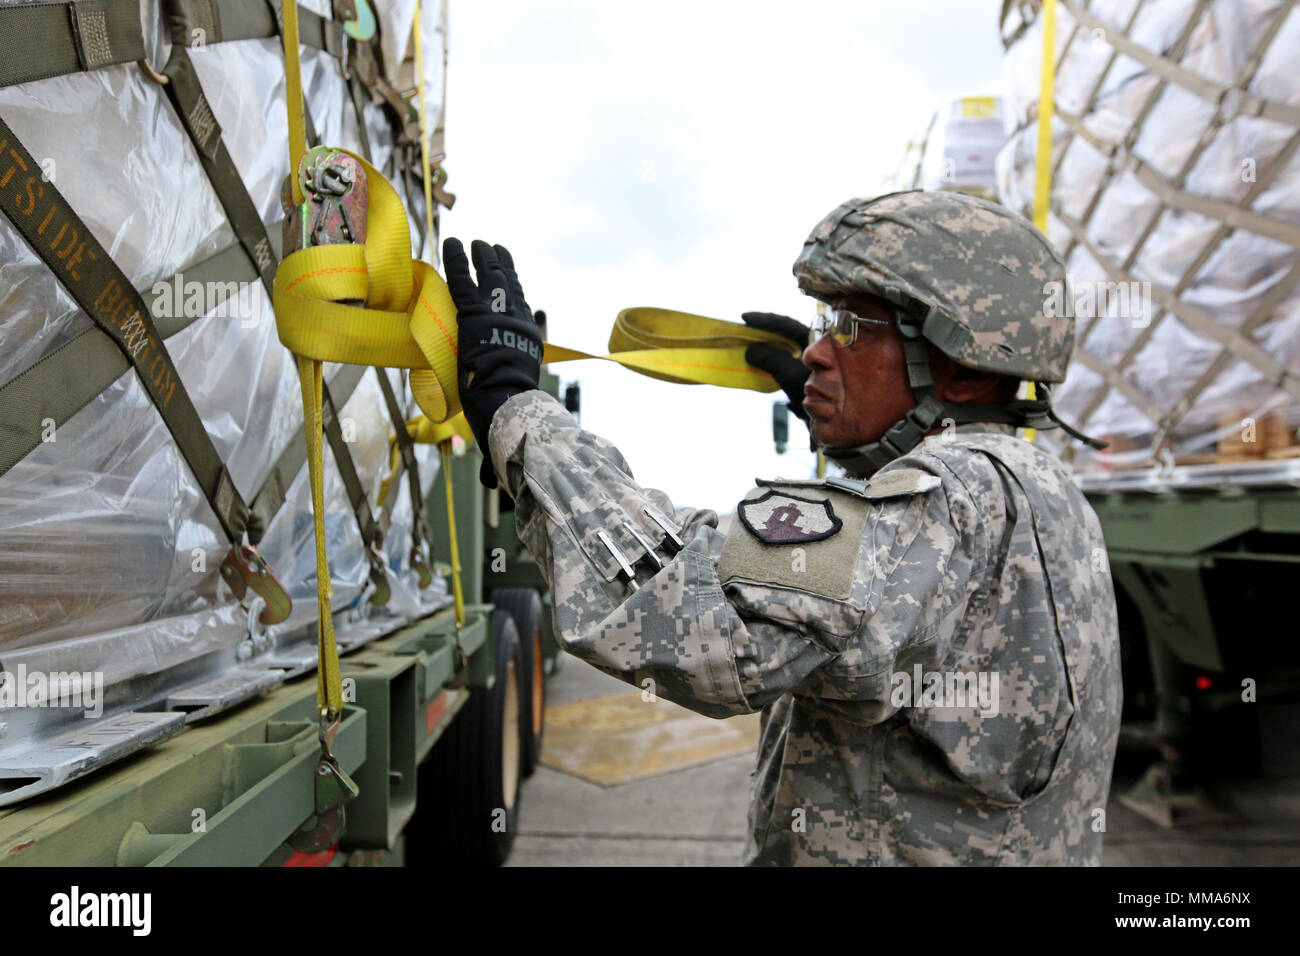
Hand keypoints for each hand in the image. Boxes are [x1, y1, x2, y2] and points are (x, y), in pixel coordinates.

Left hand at [444, 237, 542, 485]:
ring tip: (474, 241)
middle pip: (510, 286)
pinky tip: (452, 245)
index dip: (515, 289)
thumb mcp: (505, 422)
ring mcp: (497, 317)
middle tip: (491, 248)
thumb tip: (488, 482)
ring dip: (481, 257)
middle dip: (500, 265)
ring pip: (490, 277)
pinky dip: (457, 261)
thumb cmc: (511, 426)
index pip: (522, 308)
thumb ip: (494, 439)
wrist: (508, 411)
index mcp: (528, 343)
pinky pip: (463, 282)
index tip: (509, 274)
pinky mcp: (475, 315)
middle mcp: (518, 325)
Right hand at [742, 311, 810, 420]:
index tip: (745, 318)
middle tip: (745, 330)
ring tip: (751, 348)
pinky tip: (767, 373)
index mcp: (819, 343)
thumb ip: (773, 360)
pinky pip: (788, 368)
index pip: (788, 325)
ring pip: (787, 351)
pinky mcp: (811, 383)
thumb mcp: (793, 377)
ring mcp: (815, 367)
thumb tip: (751, 350)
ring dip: (768, 349)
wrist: (838, 424)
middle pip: (787, 336)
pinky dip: (774, 367)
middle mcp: (818, 351)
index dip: (765, 320)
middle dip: (765, 332)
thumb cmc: (821, 396)